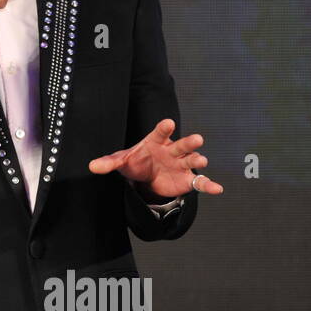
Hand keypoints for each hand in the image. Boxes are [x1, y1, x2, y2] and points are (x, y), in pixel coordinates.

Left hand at [88, 118, 224, 197]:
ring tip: (202, 161)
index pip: (160, 132)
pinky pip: (200, 182)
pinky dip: (209, 185)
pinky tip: (218, 189)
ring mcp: (182, 164)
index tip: (168, 122)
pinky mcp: (187, 179)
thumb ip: (108, 163)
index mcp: (156, 141)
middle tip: (197, 139)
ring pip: (193, 159)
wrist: (147, 177)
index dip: (164, 127)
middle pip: (182, 144)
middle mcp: (172, 150)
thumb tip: (91, 166)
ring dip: (198, 160)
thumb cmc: (136, 162)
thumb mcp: (121, 161)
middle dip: (189, 142)